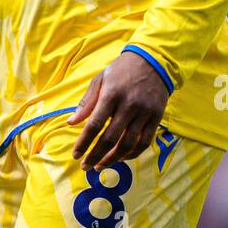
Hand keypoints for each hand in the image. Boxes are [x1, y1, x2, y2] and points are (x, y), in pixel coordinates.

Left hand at [69, 50, 170, 170]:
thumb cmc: (121, 70)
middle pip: (110, 139)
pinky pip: (144, 143)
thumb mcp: (100, 79)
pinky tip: (121, 158)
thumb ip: (86, 102)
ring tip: (101, 166)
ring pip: (128, 144)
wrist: (154, 61)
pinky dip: (132, 154)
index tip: (76, 155)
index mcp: (111, 94)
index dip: (84, 142)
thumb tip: (70, 122)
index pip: (95, 124)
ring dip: (113, 159)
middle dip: (95, 156)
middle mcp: (129, 105)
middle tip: (86, 166)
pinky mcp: (156, 118)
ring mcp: (144, 113)